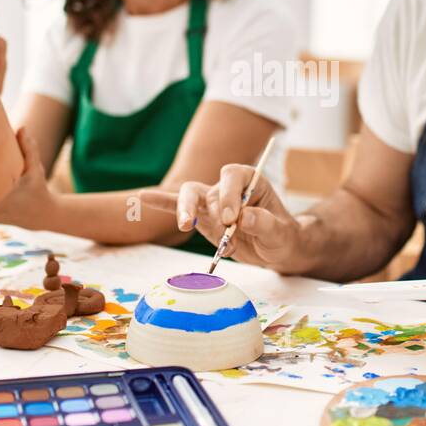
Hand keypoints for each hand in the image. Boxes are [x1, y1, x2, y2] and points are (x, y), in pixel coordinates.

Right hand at [139, 164, 309, 272]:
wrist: (277, 249)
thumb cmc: (282, 237)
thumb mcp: (280, 233)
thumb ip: (265, 224)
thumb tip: (244, 218)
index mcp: (250, 181)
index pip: (233, 176)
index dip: (230, 195)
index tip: (233, 219)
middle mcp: (228, 187)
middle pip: (210, 190)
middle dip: (214, 212)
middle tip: (226, 232)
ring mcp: (211, 202)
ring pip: (190, 195)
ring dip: (185, 210)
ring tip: (186, 226)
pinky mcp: (201, 218)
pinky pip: (177, 207)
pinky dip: (161, 203)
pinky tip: (143, 198)